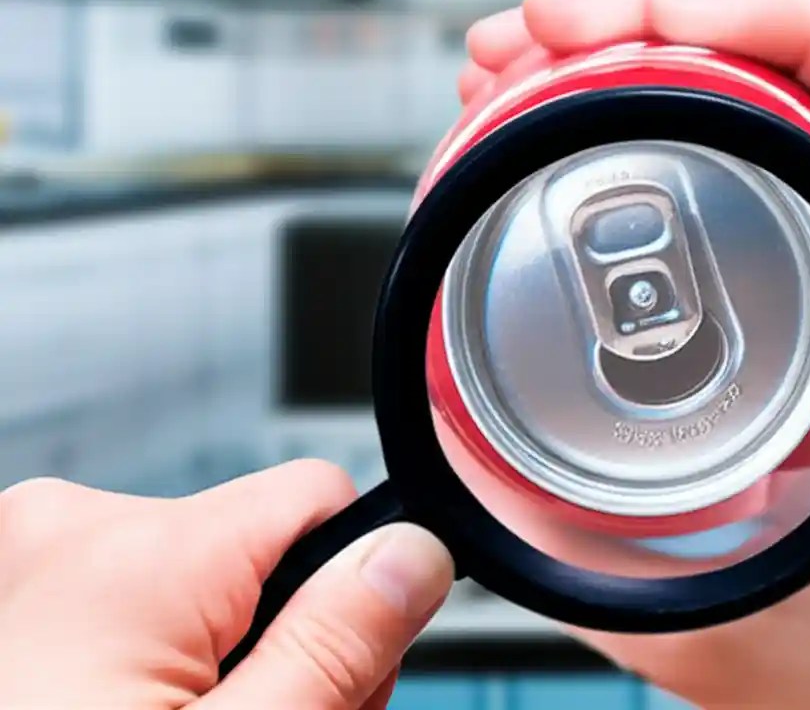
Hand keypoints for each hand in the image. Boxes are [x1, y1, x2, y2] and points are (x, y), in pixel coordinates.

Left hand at [0, 461, 452, 708]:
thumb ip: (338, 645)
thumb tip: (412, 553)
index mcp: (141, 557)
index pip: (321, 497)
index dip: (354, 585)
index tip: (333, 670)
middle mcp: (65, 530)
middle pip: (257, 545)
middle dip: (282, 632)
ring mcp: (17, 561)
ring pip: (191, 576)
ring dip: (213, 652)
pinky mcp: (5, 596)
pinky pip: (121, 596)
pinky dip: (144, 658)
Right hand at [457, 0, 809, 707]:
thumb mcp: (742, 624)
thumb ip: (592, 562)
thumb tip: (475, 485)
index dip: (743, 14)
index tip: (611, 17)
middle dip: (675, 23)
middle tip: (539, 39)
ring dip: (698, 63)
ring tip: (562, 69)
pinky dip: (735, 124)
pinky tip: (647, 137)